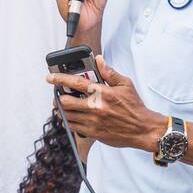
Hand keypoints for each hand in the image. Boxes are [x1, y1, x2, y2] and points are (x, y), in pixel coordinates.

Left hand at [48, 55, 162, 151]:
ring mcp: (93, 121)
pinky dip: (69, 121)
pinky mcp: (93, 133)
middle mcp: (96, 107)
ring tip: (66, 106)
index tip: (50, 77)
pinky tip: (73, 117)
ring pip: (67, 115)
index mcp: (103, 93)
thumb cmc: (134, 107)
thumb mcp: (125, 85)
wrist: (143, 130)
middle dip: (60, 97)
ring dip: (63, 110)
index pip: (76, 83)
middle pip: (66, 101)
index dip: (59, 79)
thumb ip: (110, 72)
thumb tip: (99, 60)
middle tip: (61, 95)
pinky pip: (73, 127)